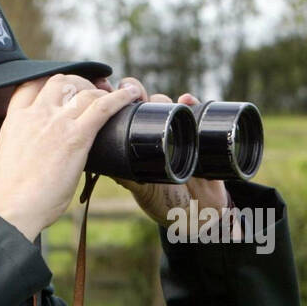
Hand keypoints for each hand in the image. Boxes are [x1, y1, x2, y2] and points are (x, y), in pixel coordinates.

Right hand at [0, 73, 138, 239]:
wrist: (10, 208)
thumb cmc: (9, 195)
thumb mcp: (9, 158)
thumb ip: (26, 145)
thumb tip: (41, 152)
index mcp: (16, 119)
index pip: (31, 84)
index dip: (50, 83)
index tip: (63, 90)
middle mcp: (35, 114)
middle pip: (60, 81)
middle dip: (78, 84)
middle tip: (90, 96)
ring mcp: (56, 123)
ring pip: (84, 91)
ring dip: (100, 92)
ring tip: (112, 99)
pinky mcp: (76, 137)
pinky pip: (103, 107)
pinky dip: (120, 98)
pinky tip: (131, 96)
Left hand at [97, 77, 231, 227]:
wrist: (200, 214)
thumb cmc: (167, 202)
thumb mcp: (143, 191)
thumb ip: (127, 178)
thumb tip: (106, 166)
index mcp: (137, 143)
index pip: (125, 114)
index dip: (116, 100)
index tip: (107, 92)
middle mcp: (156, 133)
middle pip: (145, 102)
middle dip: (137, 92)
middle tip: (134, 96)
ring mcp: (178, 131)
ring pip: (167, 104)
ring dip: (162, 98)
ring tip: (158, 103)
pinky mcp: (200, 134)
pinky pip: (197, 112)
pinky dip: (192, 102)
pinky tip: (186, 100)